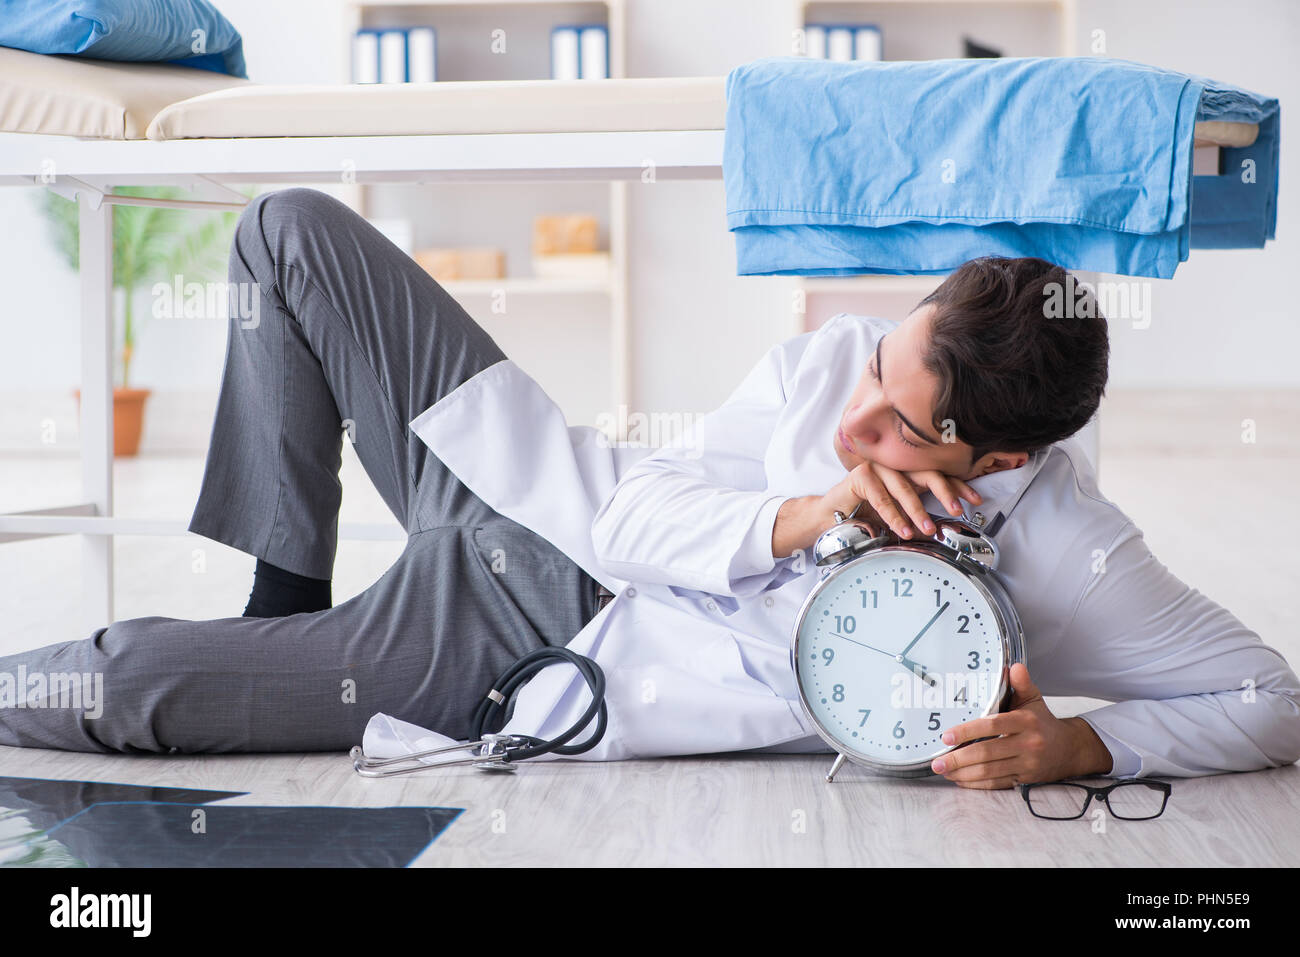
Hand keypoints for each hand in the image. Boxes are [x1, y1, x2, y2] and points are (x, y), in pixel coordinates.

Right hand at [825, 460, 981, 540]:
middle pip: (927, 474)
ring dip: (917, 510)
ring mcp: (879, 468)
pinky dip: (893, 515)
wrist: (831, 518)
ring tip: (927, 529)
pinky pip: (882, 496)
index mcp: (909, 474)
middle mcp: (896, 467)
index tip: (975, 501)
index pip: (939, 475)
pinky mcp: (861, 475)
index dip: (958, 487)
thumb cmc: (864, 516)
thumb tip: (942, 528)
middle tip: (956, 510)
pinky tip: (902, 529)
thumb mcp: (898, 517)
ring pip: (905, 487)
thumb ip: (916, 516)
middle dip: (945, 493)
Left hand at [930, 664, 1113, 788]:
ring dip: (963, 773)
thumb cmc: (1043, 722)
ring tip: (944, 771)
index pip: (992, 726)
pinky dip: (977, 784)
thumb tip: (1013, 666)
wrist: (1069, 750)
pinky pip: (997, 784)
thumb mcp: (1034, 700)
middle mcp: (1027, 744)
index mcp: (1025, 722)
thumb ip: (1021, 683)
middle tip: (937, 762)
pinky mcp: (1025, 780)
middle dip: (959, 759)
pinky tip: (960, 779)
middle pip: (987, 753)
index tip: (946, 736)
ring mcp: (1026, 764)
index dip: (967, 731)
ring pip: (990, 771)